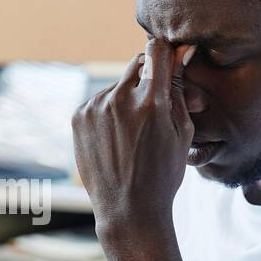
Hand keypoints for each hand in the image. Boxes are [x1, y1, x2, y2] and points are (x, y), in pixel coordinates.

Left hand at [72, 38, 195, 237]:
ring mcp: (95, 107)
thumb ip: (180, 89)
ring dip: (128, 98)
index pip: (157, 51)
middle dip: (148, 77)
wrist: (127, 209)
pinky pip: (100, 101)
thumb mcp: (181, 132)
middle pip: (137, 64)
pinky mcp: (78, 116)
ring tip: (134, 133)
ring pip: (118, 85)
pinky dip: (109, 111)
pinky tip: (116, 138)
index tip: (170, 62)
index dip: (166, 54)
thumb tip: (181, 52)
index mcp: (151, 101)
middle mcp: (120, 99)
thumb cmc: (162, 174)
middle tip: (154, 105)